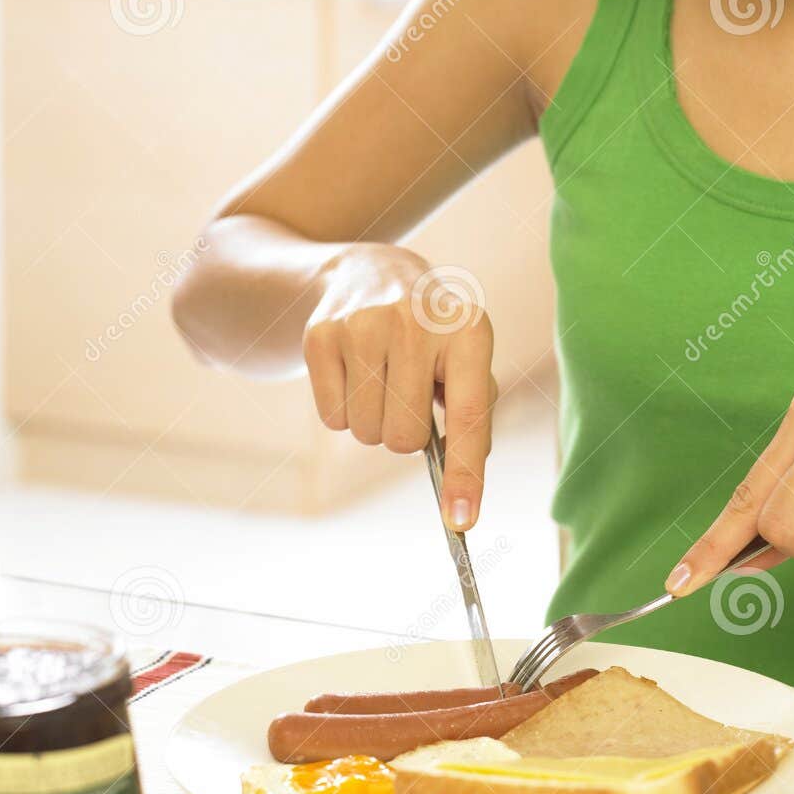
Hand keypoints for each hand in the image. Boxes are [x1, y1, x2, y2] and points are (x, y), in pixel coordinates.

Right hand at [302, 242, 495, 529]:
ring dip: (373, 420)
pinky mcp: (320, 334)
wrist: (370, 273)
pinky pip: (331, 418)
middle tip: (406, 393)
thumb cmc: (431, 334)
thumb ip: (473, 416)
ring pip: (365, 432)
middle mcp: (416, 321)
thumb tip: (462, 490)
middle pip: (404, 438)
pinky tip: (354, 369)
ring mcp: (363, 324)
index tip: (462, 520)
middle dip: (405, 433)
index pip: (469, 415)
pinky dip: (342, 408)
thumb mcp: (465, 357)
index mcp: (468, 329)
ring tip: (381, 376)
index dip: (466, 473)